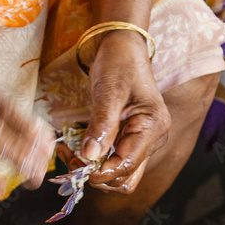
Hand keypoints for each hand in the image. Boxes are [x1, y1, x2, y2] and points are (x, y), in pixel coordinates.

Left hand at [60, 31, 170, 193]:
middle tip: (71, 159)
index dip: (101, 172)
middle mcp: (152, 140)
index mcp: (153, 127)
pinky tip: (76, 150)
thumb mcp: (109, 91)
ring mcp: (141, 142)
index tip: (77, 164)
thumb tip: (90, 157)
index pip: (127, 166)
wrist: (122, 45)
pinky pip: (112, 162)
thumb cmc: (119, 61)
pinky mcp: (128, 140)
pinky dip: (93, 162)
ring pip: (118, 175)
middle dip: (97, 175)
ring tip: (71, 154)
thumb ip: (102, 125)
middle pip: (125, 178)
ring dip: (94, 172)